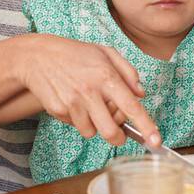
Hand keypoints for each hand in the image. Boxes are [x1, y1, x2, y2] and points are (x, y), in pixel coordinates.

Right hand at [17, 34, 159, 146]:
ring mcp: (72, 102)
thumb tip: (141, 94)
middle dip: (118, 138)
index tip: (156, 141)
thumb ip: (128, 72)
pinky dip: (78, 120)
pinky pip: (75, 126)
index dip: (146, 126)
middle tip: (118, 132)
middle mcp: (90, 91)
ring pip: (92, 132)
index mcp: (106, 76)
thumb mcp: (105, 52)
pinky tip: (73, 102)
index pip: (131, 106)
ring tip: (89, 106)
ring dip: (95, 125)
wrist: (38, 57)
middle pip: (110, 131)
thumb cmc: (75, 54)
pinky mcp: (58, 110)